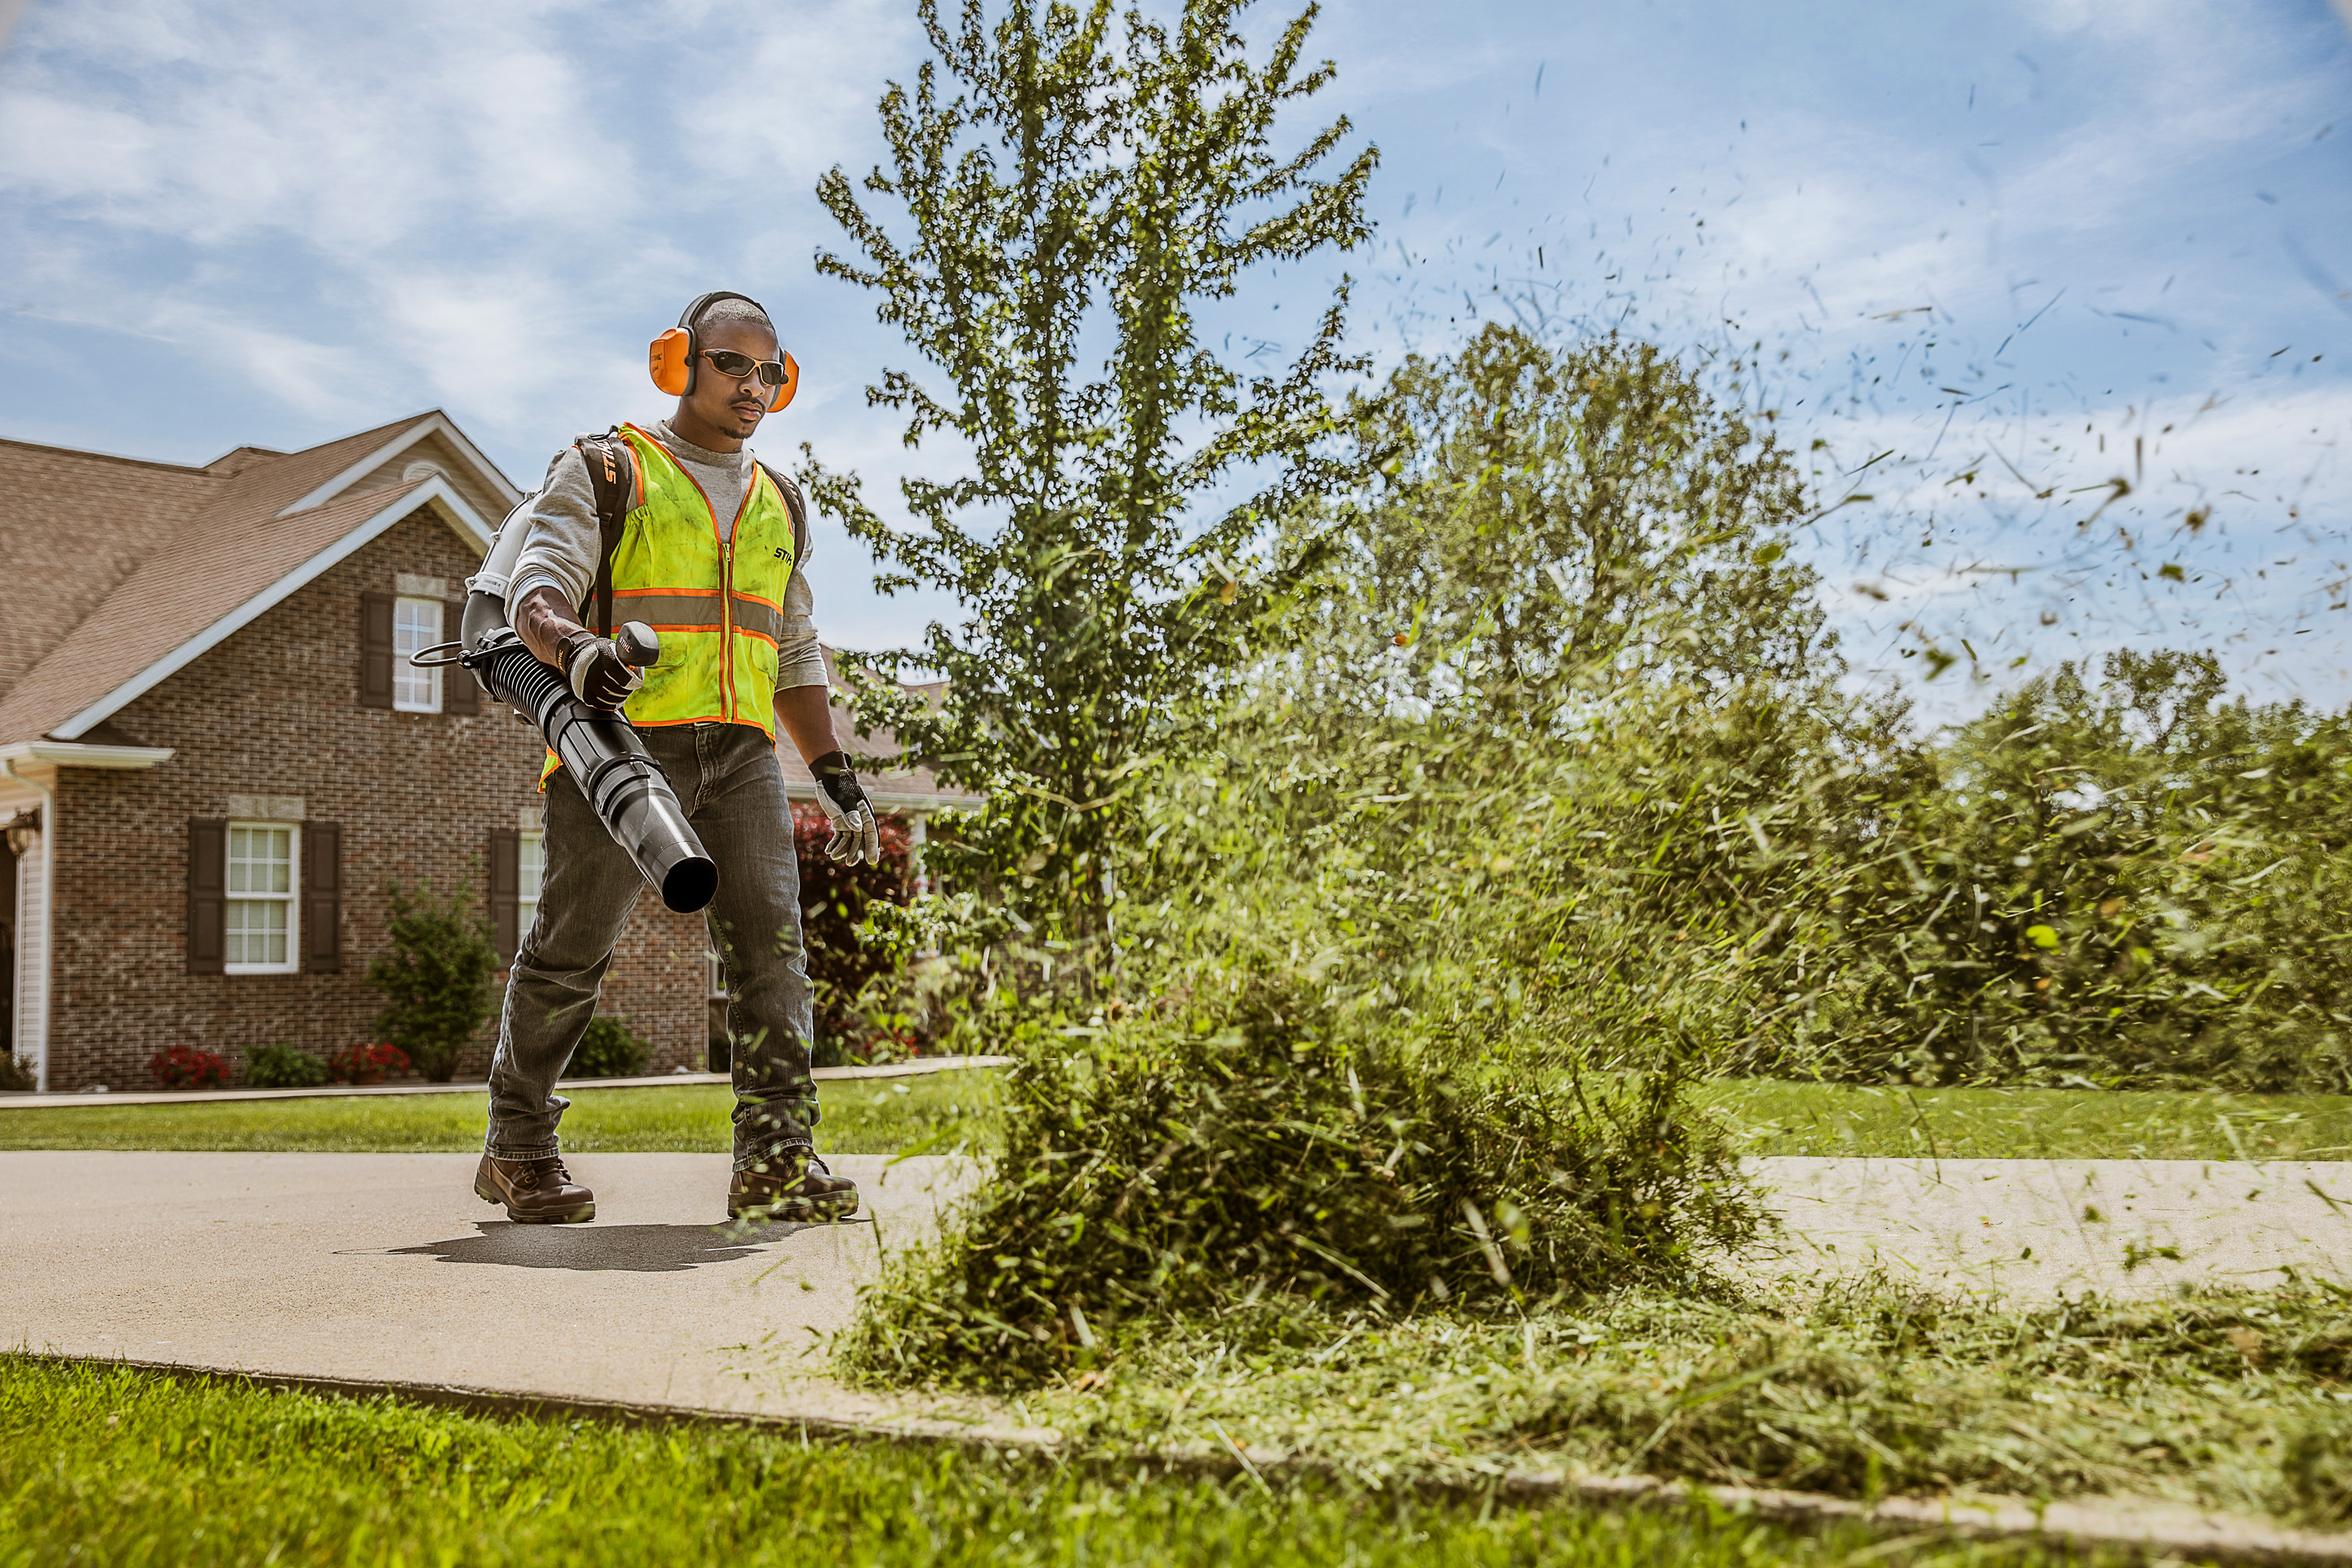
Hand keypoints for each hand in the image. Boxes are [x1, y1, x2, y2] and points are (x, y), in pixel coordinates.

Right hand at [559, 631, 642, 710]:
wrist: (579, 656)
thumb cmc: (602, 654)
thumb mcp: (615, 650)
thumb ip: (627, 659)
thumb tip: (637, 671)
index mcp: (604, 655)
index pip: (624, 676)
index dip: (634, 682)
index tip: (637, 683)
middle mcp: (594, 669)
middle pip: (619, 689)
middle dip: (628, 690)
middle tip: (630, 687)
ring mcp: (588, 683)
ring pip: (611, 699)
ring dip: (621, 697)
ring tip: (623, 693)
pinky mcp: (585, 694)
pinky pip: (602, 705)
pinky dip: (611, 704)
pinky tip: (615, 700)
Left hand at [809, 750, 880, 865]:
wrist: (830, 777)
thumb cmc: (839, 786)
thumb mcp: (844, 799)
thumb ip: (851, 814)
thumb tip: (857, 829)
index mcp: (865, 813)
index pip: (871, 833)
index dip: (872, 847)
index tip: (872, 861)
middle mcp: (859, 819)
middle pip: (860, 839)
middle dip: (855, 852)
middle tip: (849, 863)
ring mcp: (850, 821)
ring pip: (849, 839)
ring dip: (843, 848)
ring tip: (834, 856)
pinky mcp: (840, 821)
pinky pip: (839, 836)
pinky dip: (835, 843)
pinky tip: (828, 851)